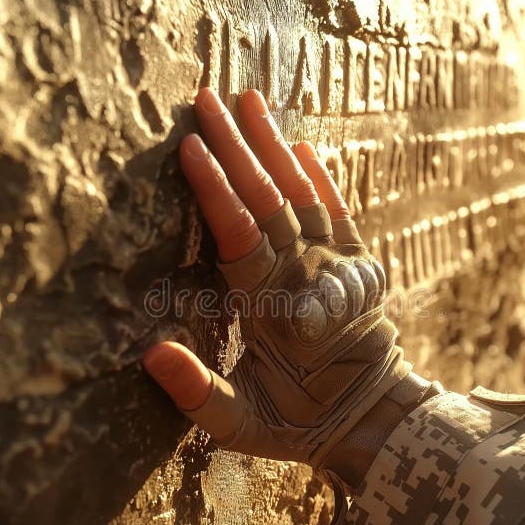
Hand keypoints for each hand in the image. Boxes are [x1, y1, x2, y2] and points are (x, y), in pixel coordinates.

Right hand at [143, 88, 424, 481]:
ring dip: (275, 146)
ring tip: (250, 100)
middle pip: (268, 199)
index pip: (240, 235)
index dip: (213, 189)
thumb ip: (197, 393)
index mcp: (272, 307)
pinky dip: (322, 176)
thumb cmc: (300, 422)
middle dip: (235, 146)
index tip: (189, 145)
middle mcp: (307, 275)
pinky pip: (339, 210)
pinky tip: (303, 144)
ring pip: (303, 193)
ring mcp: (336, 264)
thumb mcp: (242, 426)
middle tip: (207, 98)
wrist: (373, 419)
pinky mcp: (355, 263)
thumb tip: (151, 353)